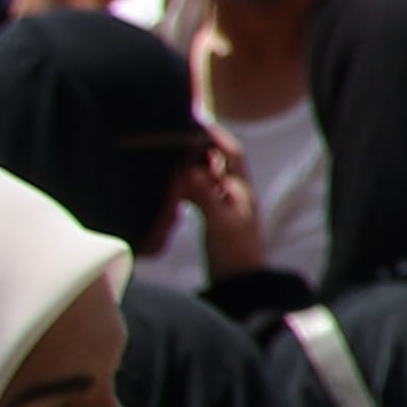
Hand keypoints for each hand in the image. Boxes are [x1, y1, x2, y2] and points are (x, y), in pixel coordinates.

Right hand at [178, 123, 264, 280]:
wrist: (239, 283)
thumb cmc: (235, 252)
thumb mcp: (220, 222)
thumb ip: (206, 196)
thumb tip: (190, 169)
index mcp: (241, 189)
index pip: (231, 153)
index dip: (215, 136)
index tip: (195, 122)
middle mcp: (233, 193)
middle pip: (215, 163)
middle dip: (196, 149)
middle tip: (172, 138)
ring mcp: (222, 205)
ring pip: (203, 178)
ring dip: (188, 169)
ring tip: (165, 159)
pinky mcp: (212, 218)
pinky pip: (196, 195)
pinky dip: (183, 188)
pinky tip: (168, 187)